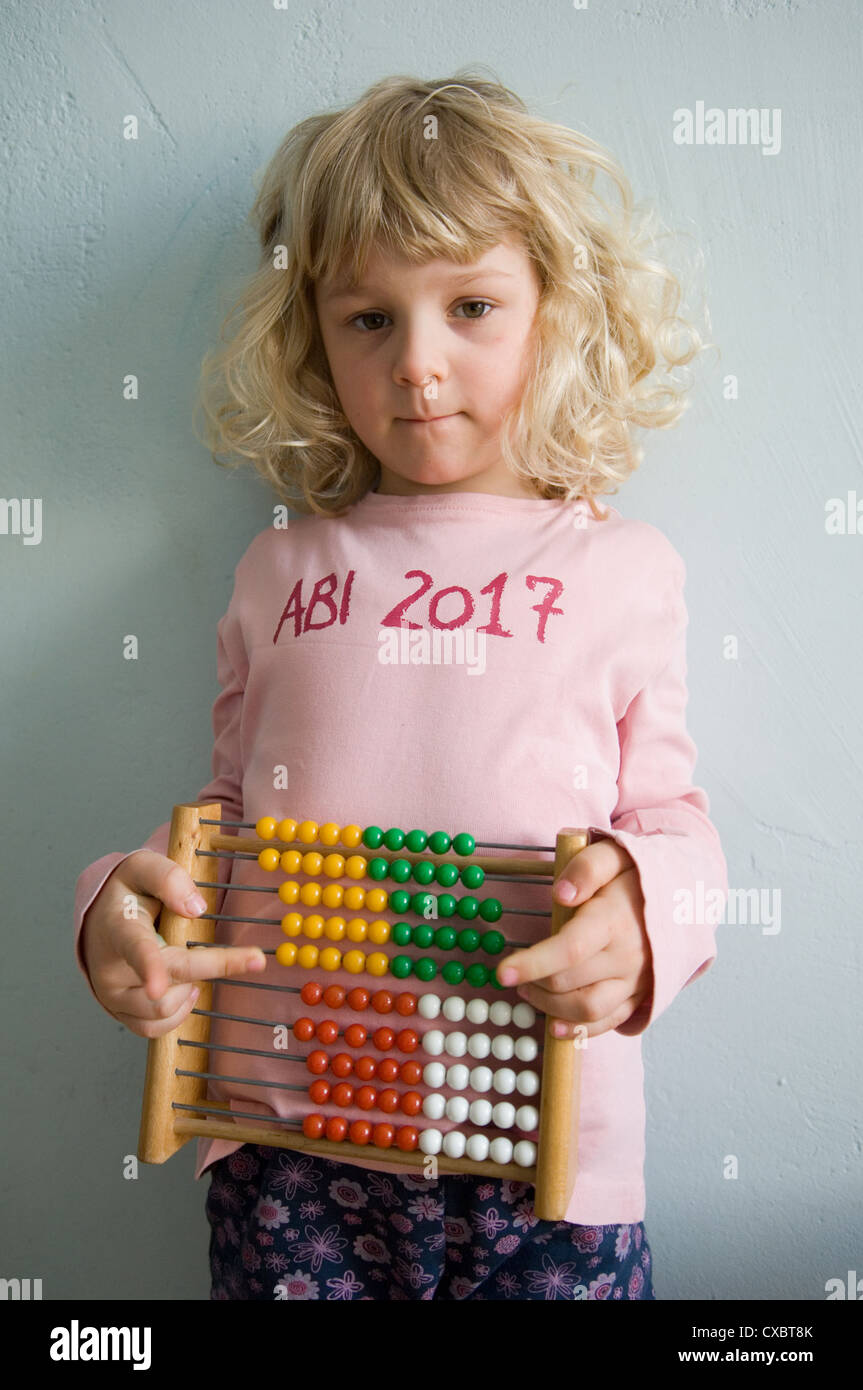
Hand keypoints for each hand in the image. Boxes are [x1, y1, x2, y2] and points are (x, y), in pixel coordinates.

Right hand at [80, 849, 266, 1037]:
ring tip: (189, 963)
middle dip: (215, 967)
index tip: (157, 988)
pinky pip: (155, 1029)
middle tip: (256, 958)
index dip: (148, 969)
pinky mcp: (120, 1015)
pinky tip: (183, 988)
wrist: (99, 923)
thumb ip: (168, 879)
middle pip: (170, 979)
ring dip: (189, 988)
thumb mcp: (142, 868)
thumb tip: (196, 909)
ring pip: (163, 1010)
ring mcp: (113, 996)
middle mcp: (111, 969)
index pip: (136, 949)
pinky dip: (178, 1012)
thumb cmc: (126, 894)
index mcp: (119, 928)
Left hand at [495, 838, 652, 1038]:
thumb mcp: (614, 855)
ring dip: (549, 1006)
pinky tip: (554, 1025)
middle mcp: (627, 956)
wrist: (684, 896)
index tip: (502, 971)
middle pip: (570, 982)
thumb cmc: (637, 875)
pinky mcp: (640, 995)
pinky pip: (608, 1022)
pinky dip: (579, 1030)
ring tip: (528, 991)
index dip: (532, 963)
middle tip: (512, 972)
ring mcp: (636, 980)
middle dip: (532, 981)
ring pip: (587, 1009)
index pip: (569, 949)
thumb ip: (586, 869)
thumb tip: (560, 894)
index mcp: (615, 920)